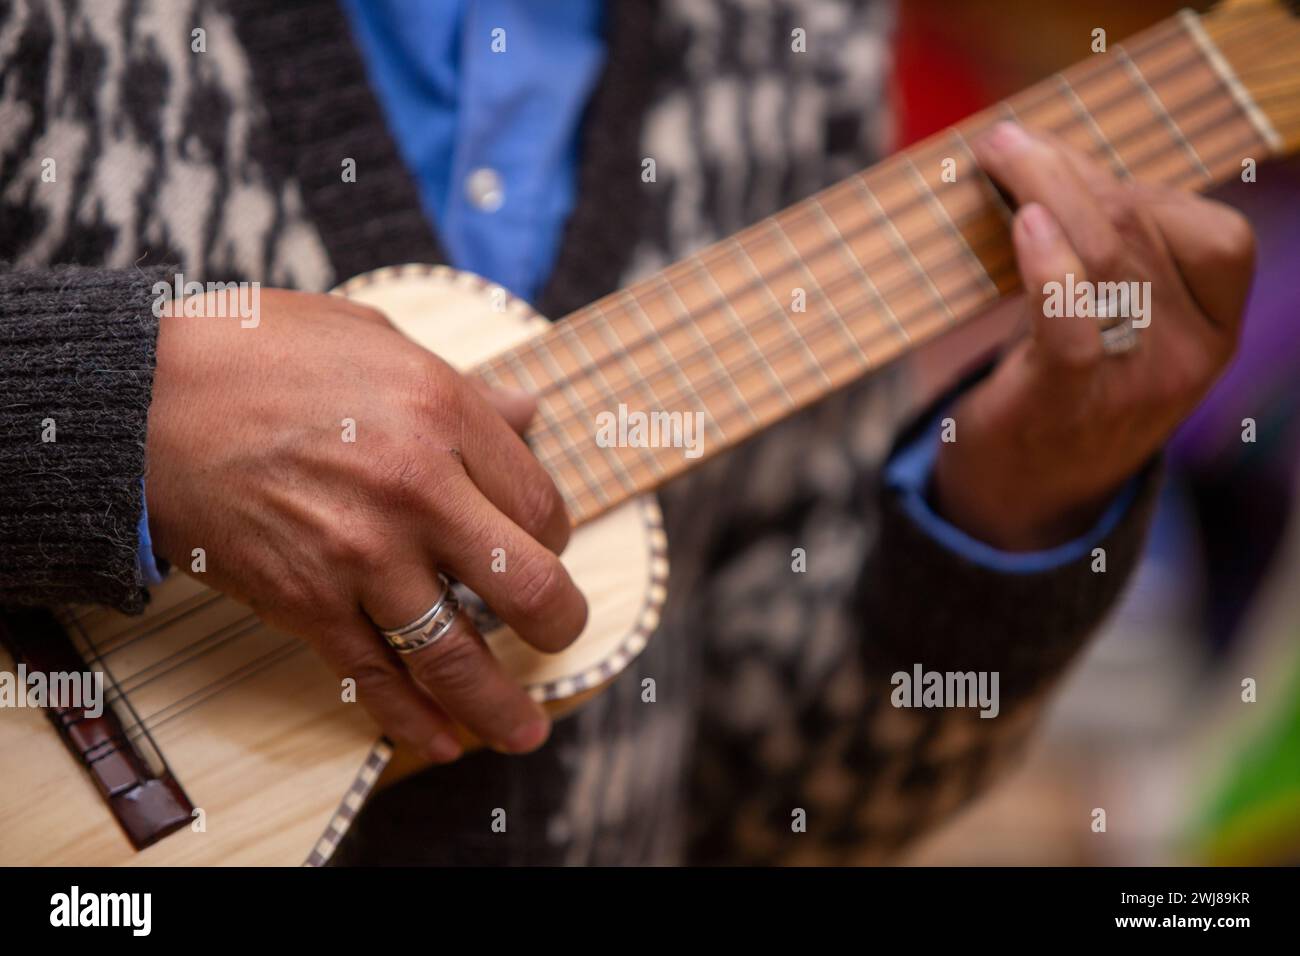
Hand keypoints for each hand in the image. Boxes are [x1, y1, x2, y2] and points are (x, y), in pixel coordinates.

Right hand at [145, 289, 586, 761]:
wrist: (142, 397)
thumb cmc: (263, 353)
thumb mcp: (380, 342)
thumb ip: (467, 390)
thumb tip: (530, 414)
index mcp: (444, 416)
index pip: (541, 506)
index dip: (553, 535)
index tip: (539, 543)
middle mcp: (415, 492)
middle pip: (527, 585)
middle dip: (559, 623)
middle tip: (560, 634)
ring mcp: (359, 555)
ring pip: (456, 654)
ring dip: (499, 705)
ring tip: (524, 731)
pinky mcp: (304, 602)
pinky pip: (372, 677)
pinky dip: (411, 719)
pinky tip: (442, 741)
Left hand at [932, 122, 1254, 550]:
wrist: (1022, 506)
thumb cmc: (1060, 393)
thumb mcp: (1114, 327)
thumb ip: (1114, 261)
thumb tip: (1055, 163)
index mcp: (1215, 331)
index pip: (1215, 235)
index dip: (1139, 185)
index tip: (1068, 164)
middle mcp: (1192, 357)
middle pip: (1142, 232)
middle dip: (1069, 172)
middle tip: (1005, 142)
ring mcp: (1134, 384)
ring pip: (1106, 258)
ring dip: (1044, 190)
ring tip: (997, 156)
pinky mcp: (1067, 402)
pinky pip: (1071, 322)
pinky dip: (1048, 267)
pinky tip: (1025, 225)